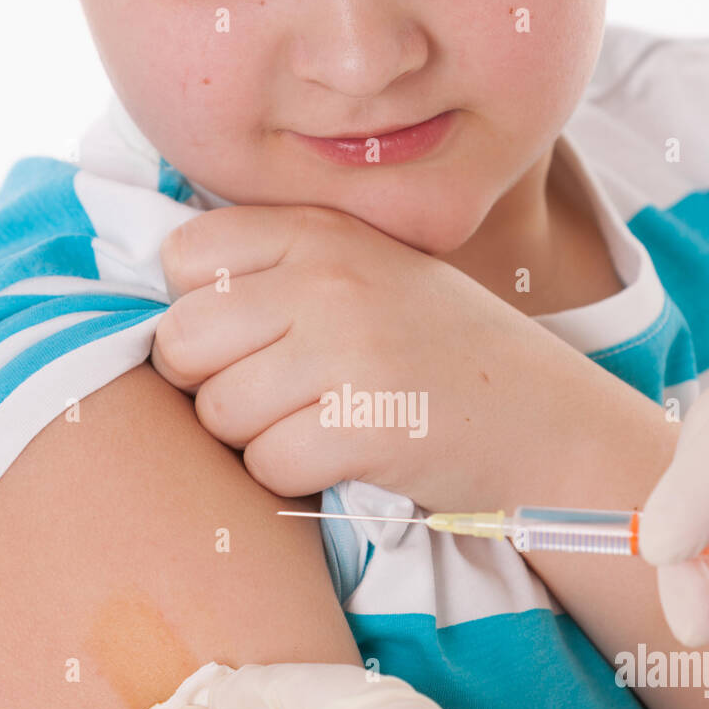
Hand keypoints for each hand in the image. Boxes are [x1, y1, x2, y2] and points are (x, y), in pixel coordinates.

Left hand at [150, 204, 527, 508]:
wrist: (548, 422)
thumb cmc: (442, 355)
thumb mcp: (368, 275)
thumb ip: (278, 272)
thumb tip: (160, 309)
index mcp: (322, 231)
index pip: (184, 256)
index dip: (197, 310)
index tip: (244, 339)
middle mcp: (329, 279)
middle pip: (182, 342)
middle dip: (208, 385)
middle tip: (272, 397)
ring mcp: (349, 350)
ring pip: (218, 413)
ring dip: (255, 438)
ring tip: (320, 424)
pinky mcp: (366, 426)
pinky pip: (267, 465)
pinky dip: (294, 477)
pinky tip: (345, 456)